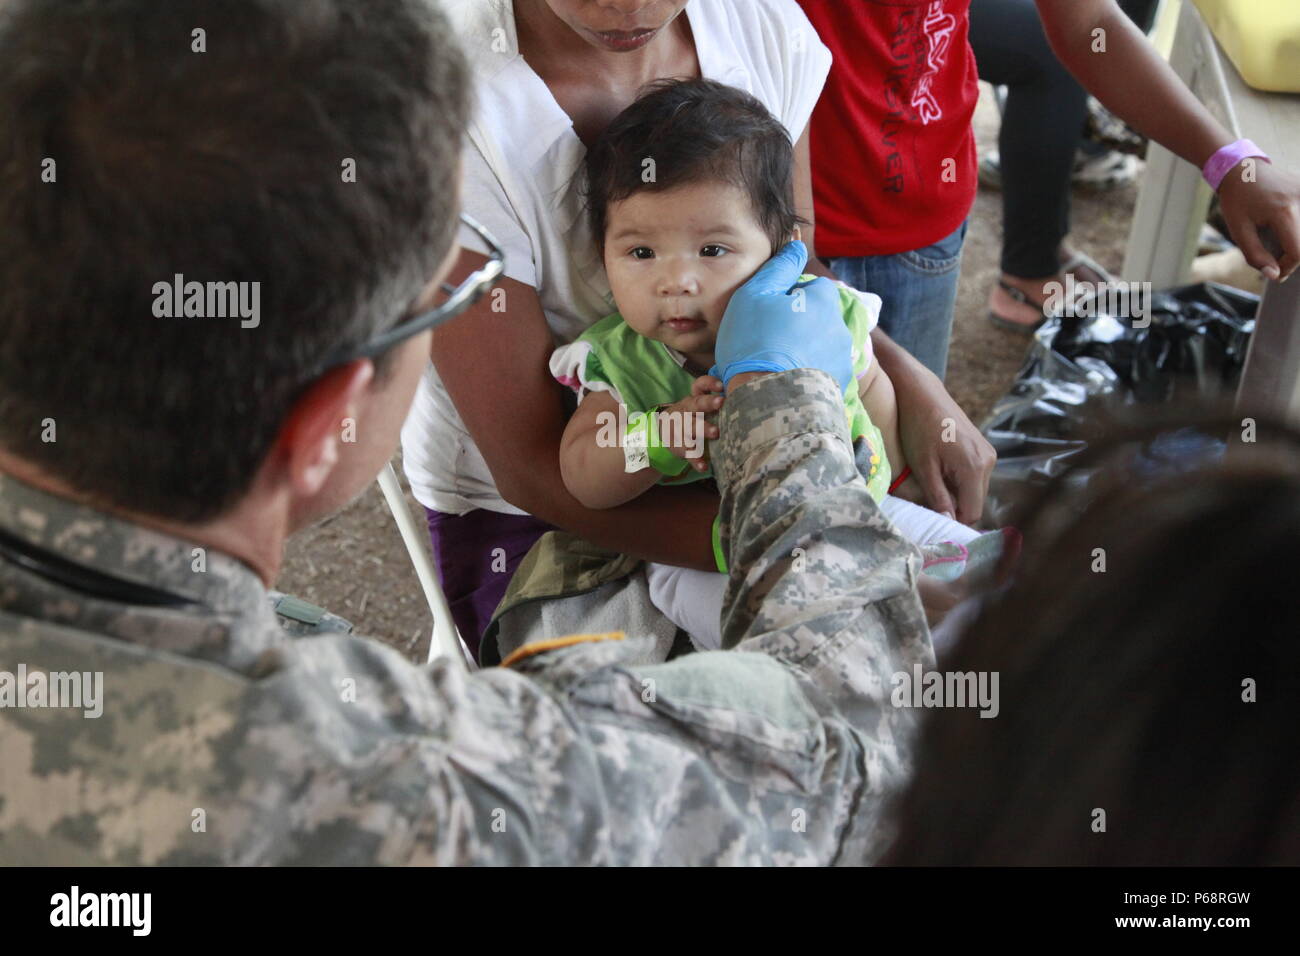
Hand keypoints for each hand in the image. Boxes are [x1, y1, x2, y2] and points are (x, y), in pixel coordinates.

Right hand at [660, 376, 723, 473]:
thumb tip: (744, 392)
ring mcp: (681, 428)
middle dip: (708, 402)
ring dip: (703, 428)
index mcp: (694, 400)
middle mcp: (687, 411)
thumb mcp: (699, 405)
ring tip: (716, 432)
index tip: (721, 385)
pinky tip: (704, 466)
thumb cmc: (692, 416)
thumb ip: (716, 401)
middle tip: (721, 402)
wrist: (663, 430)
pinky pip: (687, 452)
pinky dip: (696, 460)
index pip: (699, 386)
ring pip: (691, 427)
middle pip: (696, 404)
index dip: (709, 383)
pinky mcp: (679, 446)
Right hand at [710, 240, 852, 390]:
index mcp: (824, 300)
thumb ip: (779, 267)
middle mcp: (840, 326)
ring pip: (819, 346)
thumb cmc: (755, 341)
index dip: (788, 296)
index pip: (810, 286)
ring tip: (774, 367)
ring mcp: (842, 359)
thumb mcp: (756, 294)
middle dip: (797, 325)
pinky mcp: (839, 386)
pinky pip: (822, 372)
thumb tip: (797, 245)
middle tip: (766, 341)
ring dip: (802, 351)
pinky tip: (786, 383)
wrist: (768, 400)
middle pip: (816, 317)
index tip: (768, 313)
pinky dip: (808, 374)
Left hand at [892, 367, 995, 524]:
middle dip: (955, 509)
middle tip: (929, 506)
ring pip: (975, 491)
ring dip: (957, 495)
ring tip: (932, 486)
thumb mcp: (923, 467)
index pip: (972, 512)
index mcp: (974, 467)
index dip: (954, 522)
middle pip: (976, 503)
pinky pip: (975, 477)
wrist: (922, 394)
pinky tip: (940, 474)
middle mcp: (988, 461)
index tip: (935, 525)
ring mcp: (988, 454)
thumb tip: (948, 523)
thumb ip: (938, 497)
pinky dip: (959, 482)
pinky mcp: (983, 449)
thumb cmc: (918, 428)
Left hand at [1217, 161, 1299, 280]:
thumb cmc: (1237, 200)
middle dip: (1294, 257)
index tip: (1274, 271)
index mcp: (1283, 212)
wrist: (1243, 169)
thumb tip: (1275, 275)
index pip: (1298, 251)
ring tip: (1283, 246)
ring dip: (1298, 244)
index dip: (1287, 267)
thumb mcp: (1239, 230)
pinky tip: (1288, 232)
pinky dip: (1299, 231)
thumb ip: (1255, 255)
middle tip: (1278, 261)